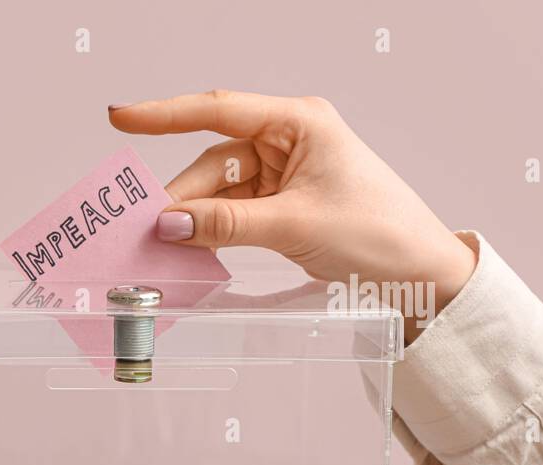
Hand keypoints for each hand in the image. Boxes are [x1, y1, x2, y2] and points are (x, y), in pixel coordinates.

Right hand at [110, 90, 476, 342]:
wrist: (422, 275)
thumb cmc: (380, 234)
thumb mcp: (295, 226)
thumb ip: (226, 223)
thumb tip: (168, 223)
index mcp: (300, 123)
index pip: (219, 110)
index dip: (164, 114)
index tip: (120, 118)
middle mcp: (289, 141)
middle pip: (213, 161)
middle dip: (180, 196)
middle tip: (144, 228)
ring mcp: (285, 174)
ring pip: (218, 192)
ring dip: (194, 219)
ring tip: (167, 249)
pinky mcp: (284, 206)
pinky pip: (233, 213)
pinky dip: (211, 231)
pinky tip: (192, 249)